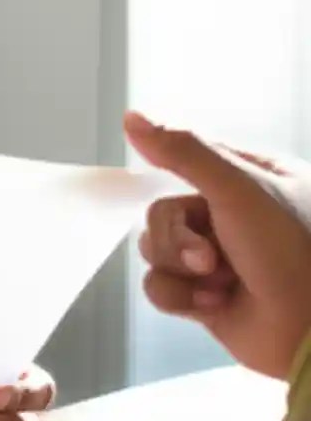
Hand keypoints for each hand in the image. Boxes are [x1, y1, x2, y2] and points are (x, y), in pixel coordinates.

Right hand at [127, 112, 310, 378]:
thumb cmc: (292, 252)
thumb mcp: (238, 190)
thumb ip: (184, 152)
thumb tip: (130, 116)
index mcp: (250, 180)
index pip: (187, 161)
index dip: (176, 179)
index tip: (180, 192)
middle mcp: (231, 216)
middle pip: (162, 213)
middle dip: (178, 240)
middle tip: (210, 257)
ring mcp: (216, 258)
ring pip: (155, 251)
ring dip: (181, 270)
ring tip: (219, 283)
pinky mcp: (202, 297)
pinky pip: (159, 287)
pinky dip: (181, 297)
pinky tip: (215, 304)